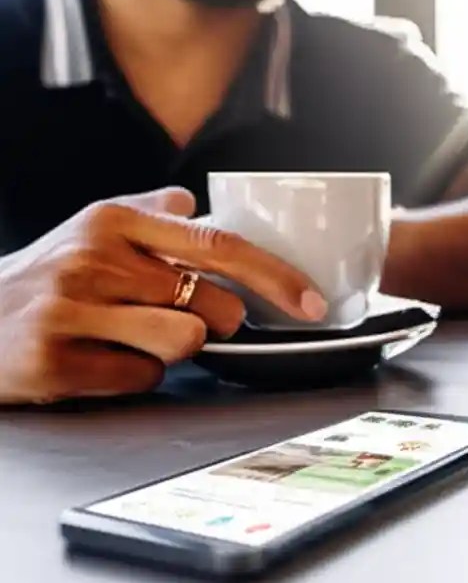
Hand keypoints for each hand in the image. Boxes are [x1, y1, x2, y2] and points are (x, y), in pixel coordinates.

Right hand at [0, 188, 326, 403]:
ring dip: (168, 350)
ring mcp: (71, 310)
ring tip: (123, 337)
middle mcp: (92, 259)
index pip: (217, 244)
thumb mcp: (88, 231)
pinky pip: (140, 380)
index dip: (275, 276)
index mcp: (112, 221)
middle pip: (211, 306)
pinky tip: (96, 360)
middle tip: (160, 317)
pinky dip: (130, 377)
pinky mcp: (54, 360)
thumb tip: (195, 202)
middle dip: (209, 322)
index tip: (310, 302)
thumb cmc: (42, 279)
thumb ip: (148, 213)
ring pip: (183, 344)